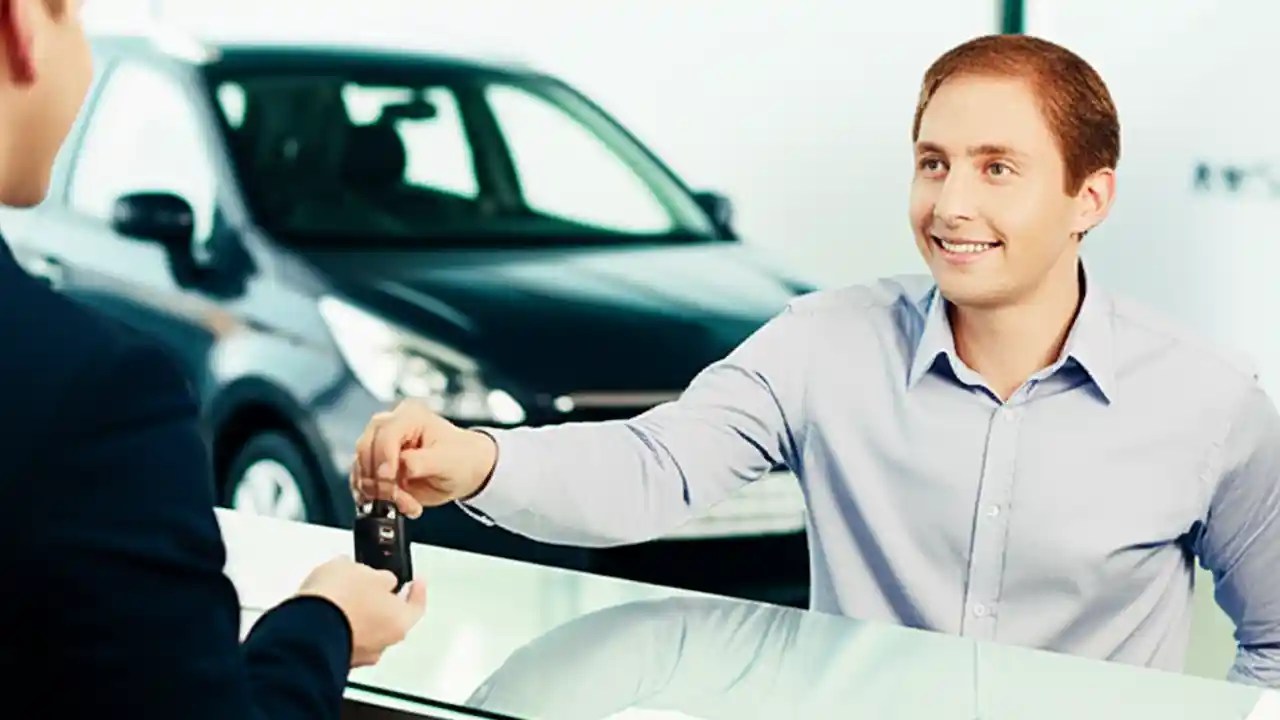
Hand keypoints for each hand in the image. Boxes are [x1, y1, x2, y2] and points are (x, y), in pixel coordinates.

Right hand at [296, 556, 426, 667]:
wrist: (303, 628)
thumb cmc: (339, 600)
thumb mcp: (365, 571)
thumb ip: (379, 577)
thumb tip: (380, 580)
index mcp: (399, 621)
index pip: (416, 605)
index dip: (417, 591)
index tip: (417, 582)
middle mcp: (381, 644)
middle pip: (387, 620)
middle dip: (378, 602)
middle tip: (369, 584)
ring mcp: (356, 655)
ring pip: (361, 631)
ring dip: (354, 614)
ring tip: (338, 594)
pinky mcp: (331, 659)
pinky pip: (339, 638)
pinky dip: (335, 625)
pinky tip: (323, 610)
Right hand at [351, 399, 497, 518]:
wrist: (466, 472)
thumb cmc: (461, 458)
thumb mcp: (446, 460)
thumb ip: (420, 462)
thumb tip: (398, 468)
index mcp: (409, 416)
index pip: (384, 434)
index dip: (384, 459)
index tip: (390, 479)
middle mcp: (389, 427)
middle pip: (365, 451)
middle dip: (379, 480)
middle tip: (397, 498)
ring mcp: (380, 448)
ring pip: (361, 470)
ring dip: (378, 493)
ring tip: (407, 504)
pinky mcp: (376, 468)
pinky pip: (363, 484)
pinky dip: (375, 499)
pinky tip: (397, 506)